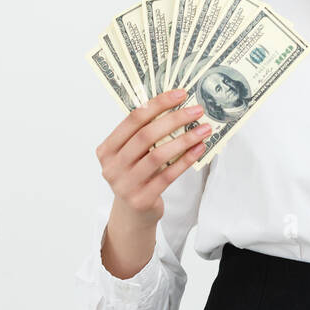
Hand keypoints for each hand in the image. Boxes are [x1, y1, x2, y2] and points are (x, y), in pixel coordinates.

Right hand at [94, 88, 212, 223]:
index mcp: (106, 149)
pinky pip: (168, 175)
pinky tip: (199, 149)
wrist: (132, 215)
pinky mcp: (142, 199)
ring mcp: (125, 185)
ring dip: (184, 139)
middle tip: (197, 110)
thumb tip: (175, 106)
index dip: (157, 104)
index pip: (132, 119)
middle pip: (146, 135)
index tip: (180, 94)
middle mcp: (111, 166)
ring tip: (203, 129)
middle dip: (174, 119)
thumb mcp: (132, 155)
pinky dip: (186, 160)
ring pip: (158, 155)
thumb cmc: (135, 176)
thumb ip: (143, 134)